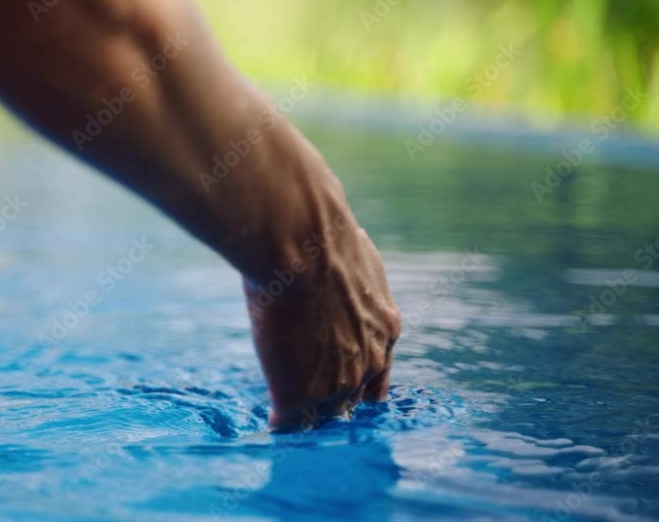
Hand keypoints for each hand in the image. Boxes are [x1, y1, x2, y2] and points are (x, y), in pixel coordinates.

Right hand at [244, 186, 400, 429]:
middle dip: (335, 404)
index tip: (340, 378)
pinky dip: (281, 422)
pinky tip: (272, 419)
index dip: (358, 377)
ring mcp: (338, 382)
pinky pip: (291, 422)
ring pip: (326, 416)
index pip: (380, 370)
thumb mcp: (351, 253)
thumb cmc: (317, 236)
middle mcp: (370, 361)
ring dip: (309, 418)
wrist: (300, 243)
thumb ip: (346, 272)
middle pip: (356, 401)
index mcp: (387, 327)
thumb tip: (332, 248)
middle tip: (315, 408)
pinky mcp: (302, 394)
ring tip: (292, 421)